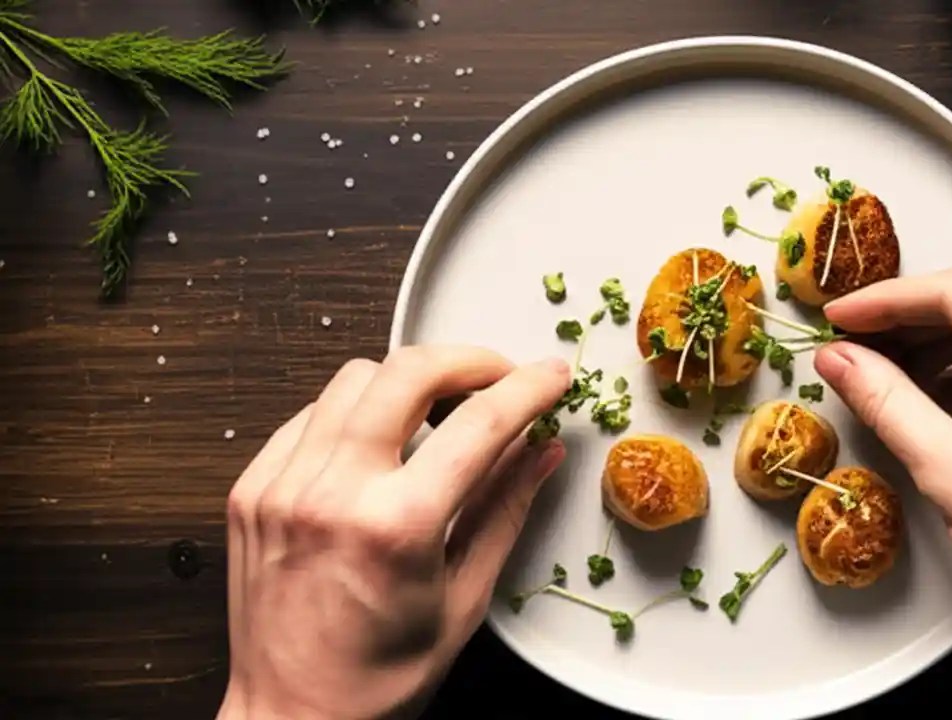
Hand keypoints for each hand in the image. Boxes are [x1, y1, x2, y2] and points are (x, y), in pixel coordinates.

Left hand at [217, 347, 569, 719]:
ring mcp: (282, 486)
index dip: (527, 388)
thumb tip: (541, 451)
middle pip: (407, 371)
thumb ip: (505, 510)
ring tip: (439, 410)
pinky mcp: (251, 489)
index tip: (551, 376)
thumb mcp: (464, 598)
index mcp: (395, 527)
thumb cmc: (377, 680)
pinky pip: (308, 415)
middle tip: (498, 378)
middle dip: (467, 360)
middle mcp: (331, 493)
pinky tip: (379, 441)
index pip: (478, 423)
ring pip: (353, 378)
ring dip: (407, 380)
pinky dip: (353, 412)